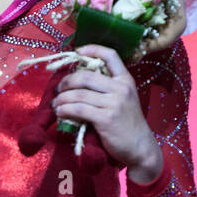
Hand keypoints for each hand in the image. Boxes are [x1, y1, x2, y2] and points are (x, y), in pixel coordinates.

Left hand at [51, 44, 163, 181]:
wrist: (140, 147)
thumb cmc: (126, 123)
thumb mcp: (123, 99)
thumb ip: (106, 88)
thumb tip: (77, 80)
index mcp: (125, 80)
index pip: (111, 55)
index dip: (92, 49)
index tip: (76, 52)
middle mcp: (121, 88)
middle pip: (85, 76)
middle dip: (66, 82)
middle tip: (58, 90)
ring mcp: (114, 103)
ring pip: (78, 93)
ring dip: (61, 99)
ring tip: (56, 104)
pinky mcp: (106, 118)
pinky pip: (78, 109)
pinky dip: (64, 110)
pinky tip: (60, 112)